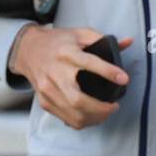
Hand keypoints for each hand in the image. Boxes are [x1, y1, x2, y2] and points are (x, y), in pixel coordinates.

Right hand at [10, 25, 132, 128]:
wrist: (27, 50)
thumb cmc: (57, 42)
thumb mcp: (79, 33)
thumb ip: (103, 39)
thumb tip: (128, 42)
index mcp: (66, 53)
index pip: (89, 63)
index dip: (108, 72)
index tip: (124, 79)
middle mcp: (55, 72)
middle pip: (78, 100)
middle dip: (101, 108)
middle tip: (114, 106)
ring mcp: (47, 89)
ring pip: (73, 114)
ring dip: (94, 118)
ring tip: (105, 113)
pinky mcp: (44, 100)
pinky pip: (65, 118)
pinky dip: (82, 121)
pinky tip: (91, 116)